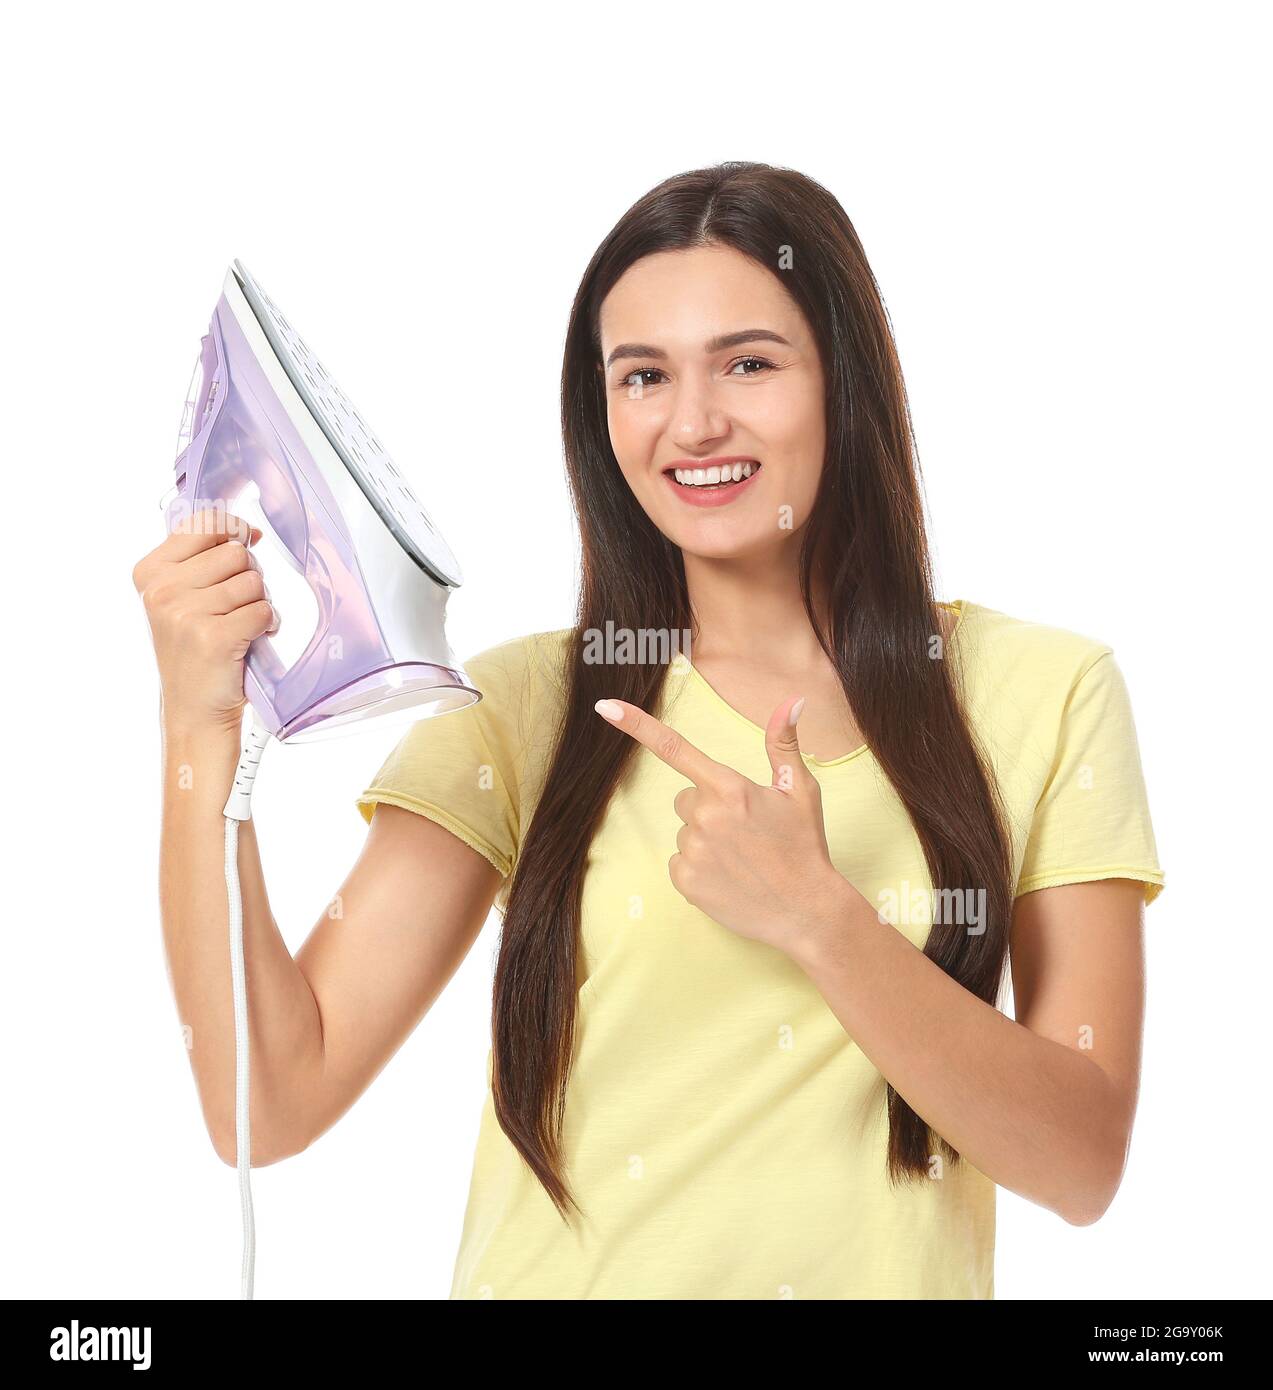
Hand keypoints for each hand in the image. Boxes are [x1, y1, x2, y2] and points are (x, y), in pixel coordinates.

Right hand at [132, 507, 277, 733]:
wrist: (193, 708)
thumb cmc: (195, 650)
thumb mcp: (181, 598)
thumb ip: (204, 559)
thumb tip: (248, 531)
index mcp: (150, 572)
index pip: (204, 523)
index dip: (232, 531)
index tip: (241, 543)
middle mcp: (162, 590)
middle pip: (235, 553)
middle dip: (247, 577)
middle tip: (235, 607)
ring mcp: (185, 614)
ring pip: (253, 582)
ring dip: (258, 604)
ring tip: (240, 626)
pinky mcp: (214, 637)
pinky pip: (263, 610)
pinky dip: (267, 625)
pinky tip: (250, 641)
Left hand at [594, 692, 851, 955]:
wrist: (806, 911)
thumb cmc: (804, 846)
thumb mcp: (800, 790)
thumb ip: (783, 743)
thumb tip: (791, 701)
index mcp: (730, 788)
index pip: (674, 748)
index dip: (636, 725)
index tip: (605, 708)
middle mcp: (705, 816)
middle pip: (685, 799)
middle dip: (708, 808)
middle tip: (744, 831)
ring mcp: (692, 850)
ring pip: (685, 831)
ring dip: (706, 840)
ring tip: (742, 858)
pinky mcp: (685, 881)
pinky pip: (679, 862)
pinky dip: (699, 868)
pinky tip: (728, 876)